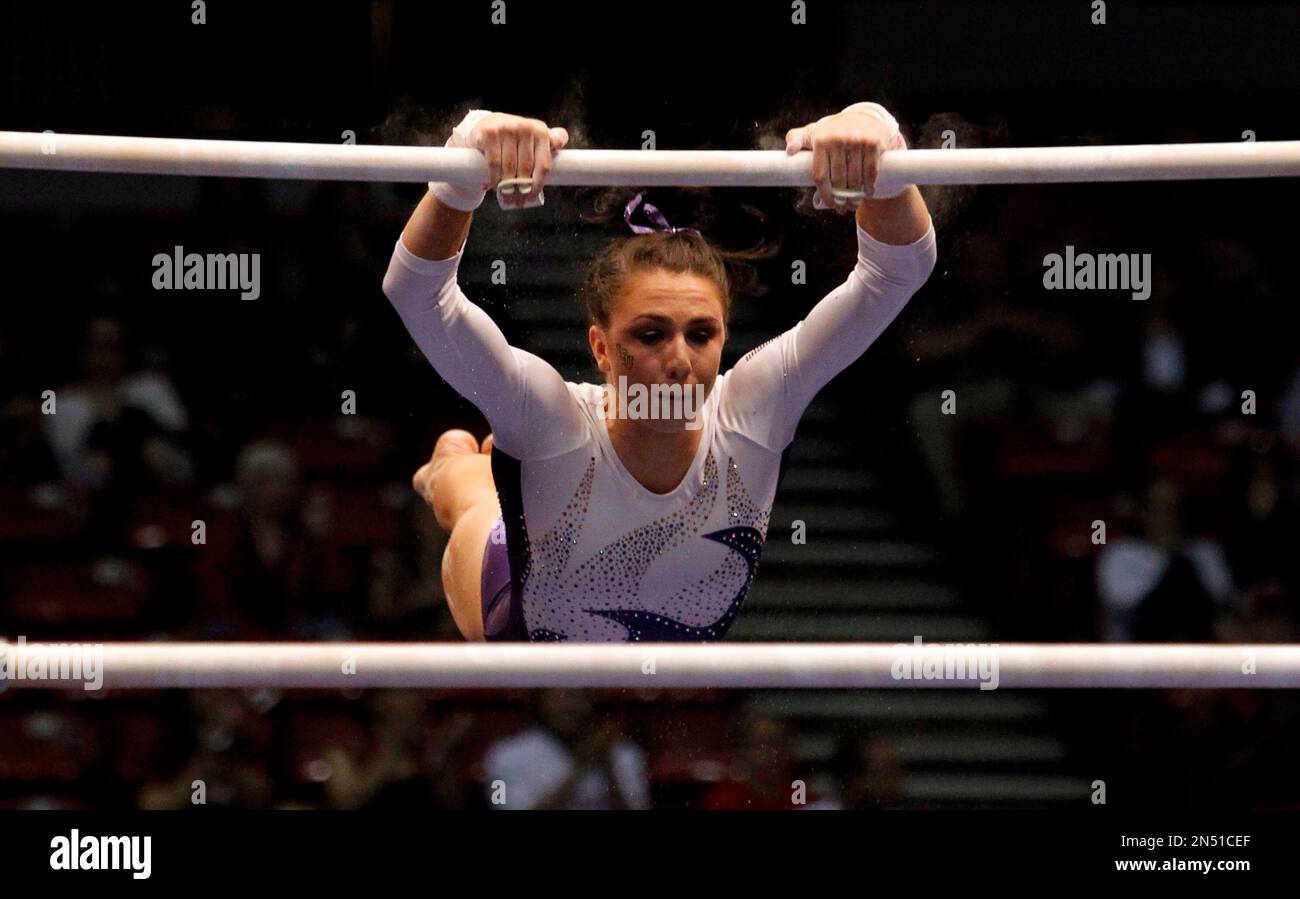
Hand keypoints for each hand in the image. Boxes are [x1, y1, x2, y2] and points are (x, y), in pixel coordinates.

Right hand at [463, 112, 569, 207]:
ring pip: (510, 167)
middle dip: (521, 189)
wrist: (486, 123)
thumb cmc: (514, 136)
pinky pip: (494, 163)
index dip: (538, 185)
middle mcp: (526, 127)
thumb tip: (561, 142)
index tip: (531, 197)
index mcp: (541, 131)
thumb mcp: (533, 136)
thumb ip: (550, 139)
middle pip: (526, 168)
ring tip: (507, 197)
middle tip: (518, 201)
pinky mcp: (490, 133)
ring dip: (507, 187)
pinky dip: (495, 178)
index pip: (543, 165)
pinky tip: (496, 186)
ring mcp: (507, 128)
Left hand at [785, 104, 903, 211]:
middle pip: (839, 180)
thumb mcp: (812, 132)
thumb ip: (796, 139)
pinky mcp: (873, 143)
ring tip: (854, 204)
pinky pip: (871, 170)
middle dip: (842, 198)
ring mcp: (857, 141)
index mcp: (821, 141)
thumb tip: (789, 151)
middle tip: (844, 208)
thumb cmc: (833, 131)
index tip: (831, 204)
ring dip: (856, 196)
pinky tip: (868, 193)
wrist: (863, 115)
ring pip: (855, 178)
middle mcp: (838, 140)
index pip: (820, 176)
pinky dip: (869, 185)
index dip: (826, 195)